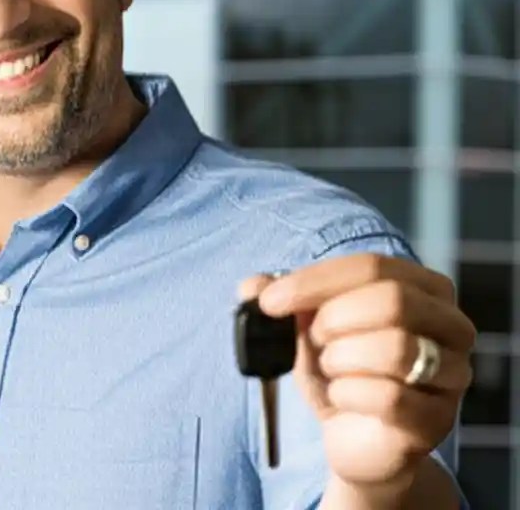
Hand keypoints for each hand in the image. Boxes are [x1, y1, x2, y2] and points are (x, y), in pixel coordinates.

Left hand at [241, 254, 475, 495]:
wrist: (356, 439)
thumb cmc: (340, 373)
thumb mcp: (304, 330)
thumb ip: (280, 300)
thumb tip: (253, 285)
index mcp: (424, 288)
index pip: (371, 267)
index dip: (314, 281)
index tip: (270, 301)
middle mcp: (451, 326)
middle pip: (392, 300)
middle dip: (333, 321)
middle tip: (312, 340)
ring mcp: (452, 374)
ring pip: (395, 348)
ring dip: (341, 358)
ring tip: (331, 368)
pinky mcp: (438, 419)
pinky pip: (390, 397)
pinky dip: (347, 394)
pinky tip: (341, 397)